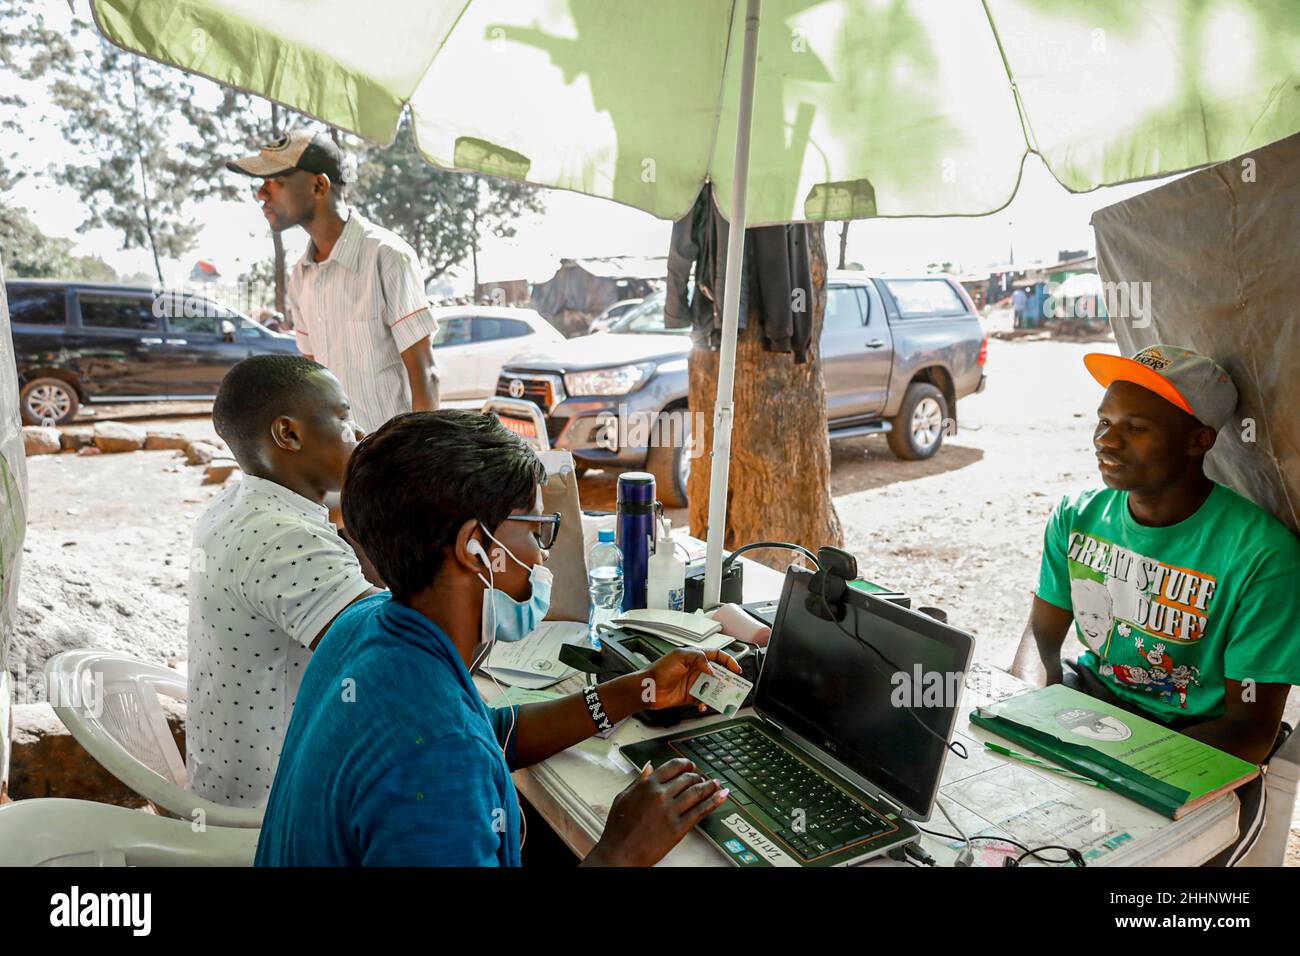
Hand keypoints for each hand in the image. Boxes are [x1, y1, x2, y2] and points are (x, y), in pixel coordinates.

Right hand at [586, 758, 728, 866]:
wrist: (619, 853)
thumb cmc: (618, 828)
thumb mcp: (623, 797)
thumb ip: (639, 781)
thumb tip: (649, 767)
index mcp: (647, 785)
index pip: (672, 766)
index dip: (685, 764)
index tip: (690, 766)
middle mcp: (661, 795)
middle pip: (687, 779)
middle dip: (697, 777)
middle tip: (702, 778)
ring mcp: (671, 811)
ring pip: (697, 793)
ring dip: (709, 786)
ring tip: (716, 784)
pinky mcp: (678, 828)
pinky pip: (700, 811)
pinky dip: (714, 802)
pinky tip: (721, 797)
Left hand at [642, 648, 741, 711]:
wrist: (648, 688)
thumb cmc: (660, 670)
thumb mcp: (680, 657)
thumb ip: (699, 659)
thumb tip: (712, 669)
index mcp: (695, 657)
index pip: (717, 656)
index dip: (728, 661)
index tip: (736, 669)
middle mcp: (696, 670)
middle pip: (717, 674)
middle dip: (727, 680)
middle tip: (734, 686)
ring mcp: (693, 683)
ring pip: (712, 688)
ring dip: (717, 694)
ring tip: (722, 698)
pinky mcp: (690, 696)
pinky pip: (703, 701)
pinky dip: (705, 704)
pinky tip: (703, 706)